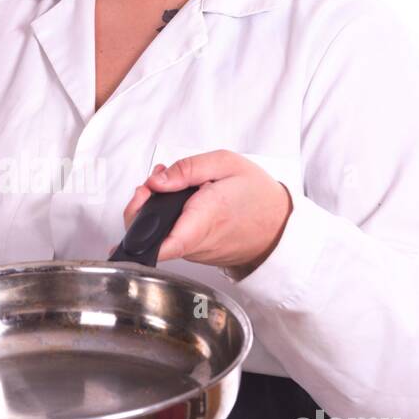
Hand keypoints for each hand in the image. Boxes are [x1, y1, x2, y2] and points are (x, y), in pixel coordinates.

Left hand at [119, 151, 293, 278]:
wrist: (278, 227)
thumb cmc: (256, 194)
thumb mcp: (226, 164)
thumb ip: (188, 168)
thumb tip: (156, 181)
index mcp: (205, 217)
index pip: (165, 242)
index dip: (140, 228)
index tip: (140, 203)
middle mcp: (197, 242)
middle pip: (151, 238)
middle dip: (140, 208)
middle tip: (153, 183)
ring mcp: (194, 253)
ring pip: (158, 237)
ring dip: (154, 211)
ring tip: (171, 187)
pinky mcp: (194, 255)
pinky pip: (170, 239)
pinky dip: (168, 220)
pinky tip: (180, 202)